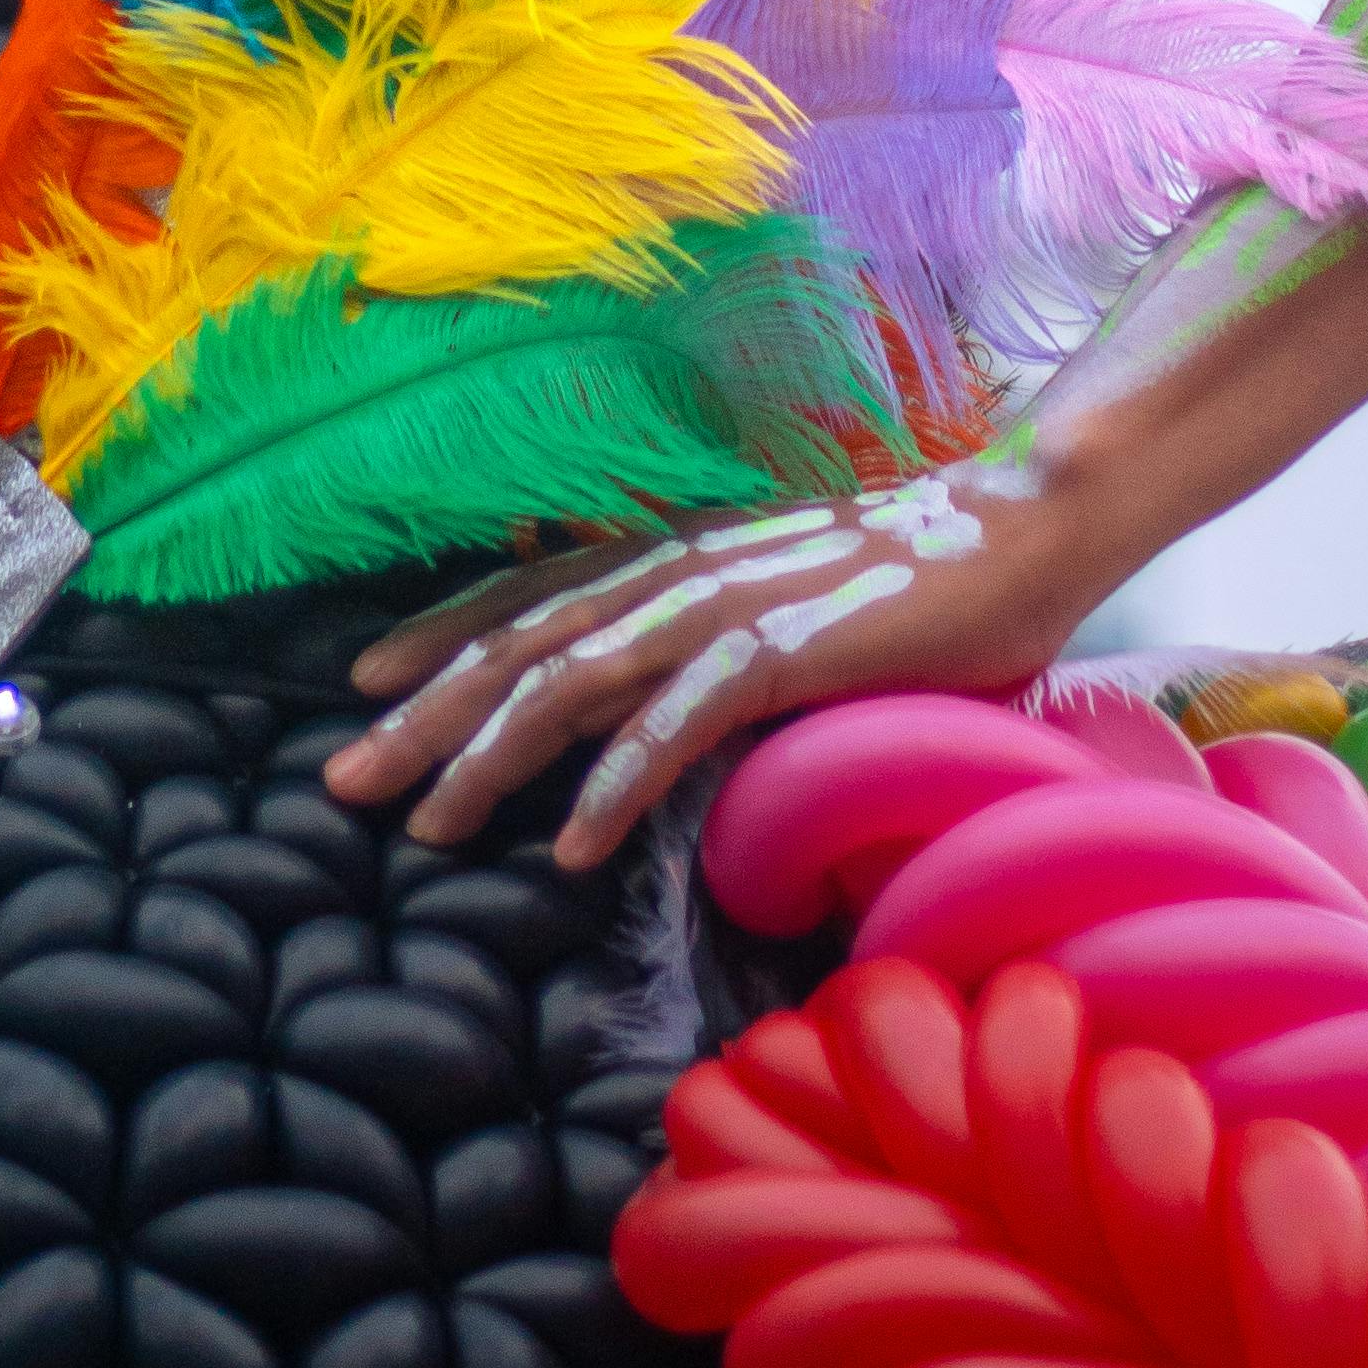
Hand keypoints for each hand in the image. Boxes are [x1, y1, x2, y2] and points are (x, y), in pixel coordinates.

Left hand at [322, 459, 1116, 865]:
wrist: (1024, 526)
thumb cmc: (919, 576)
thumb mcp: (793, 595)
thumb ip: (724, 632)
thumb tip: (678, 682)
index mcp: (677, 554)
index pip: (531, 592)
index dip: (443, 632)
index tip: (368, 683)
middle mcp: (680, 571)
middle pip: (522, 644)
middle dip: (425, 712)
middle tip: (343, 777)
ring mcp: (725, 607)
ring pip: (572, 682)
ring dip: (489, 755)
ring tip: (426, 823)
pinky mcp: (780, 650)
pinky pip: (675, 726)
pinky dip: (613, 782)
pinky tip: (567, 842)